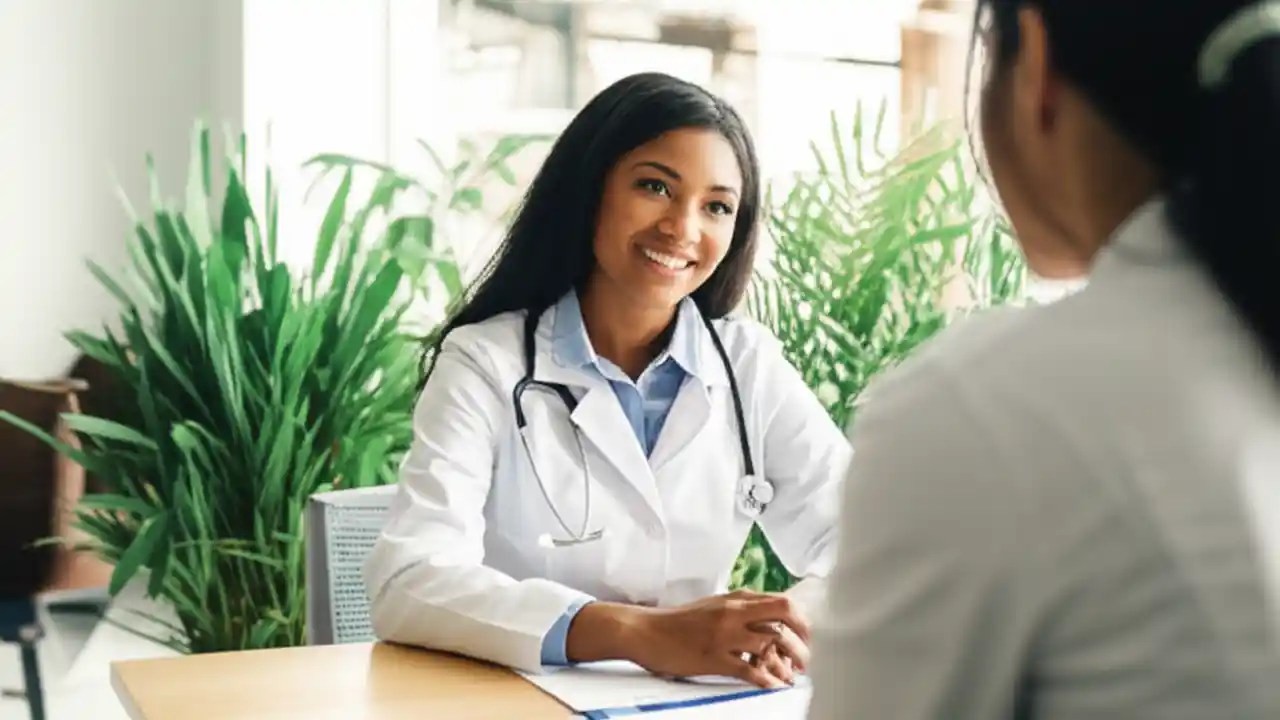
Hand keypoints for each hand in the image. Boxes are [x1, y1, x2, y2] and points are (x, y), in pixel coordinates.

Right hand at [628, 590, 810, 687]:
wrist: (647, 631)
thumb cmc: (679, 622)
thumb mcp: (713, 606)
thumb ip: (740, 609)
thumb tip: (767, 619)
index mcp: (736, 599)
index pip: (782, 602)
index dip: (801, 621)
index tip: (805, 637)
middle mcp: (734, 612)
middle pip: (784, 615)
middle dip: (802, 639)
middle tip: (804, 658)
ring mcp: (725, 634)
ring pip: (771, 644)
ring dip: (788, 663)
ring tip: (791, 676)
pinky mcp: (714, 658)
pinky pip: (750, 669)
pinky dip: (767, 680)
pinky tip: (773, 686)